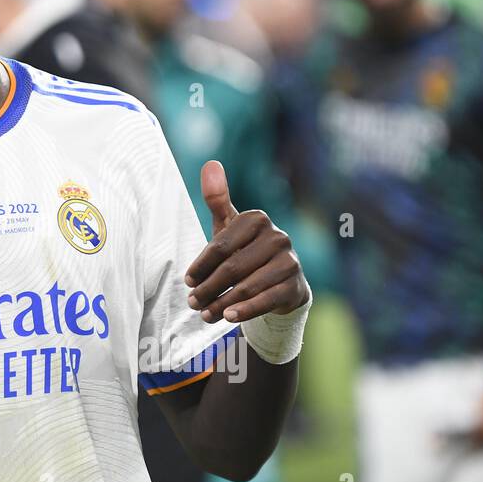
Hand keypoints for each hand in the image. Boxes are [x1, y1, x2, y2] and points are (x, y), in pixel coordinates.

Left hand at [185, 160, 309, 323]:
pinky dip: (244, 310)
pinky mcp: (295, 286)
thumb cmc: (245, 251)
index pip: (220, 245)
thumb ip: (217, 198)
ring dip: (221, 303)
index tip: (187, 280)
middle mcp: (278, 237)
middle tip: (192, 302)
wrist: (280, 283)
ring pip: (247, 285)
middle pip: (232, 267)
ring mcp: (290, 262)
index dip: (200, 265)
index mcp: (257, 219)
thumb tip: (211, 163)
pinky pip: (265, 300)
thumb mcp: (229, 226)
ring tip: (204, 314)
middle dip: (208, 288)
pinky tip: (228, 318)